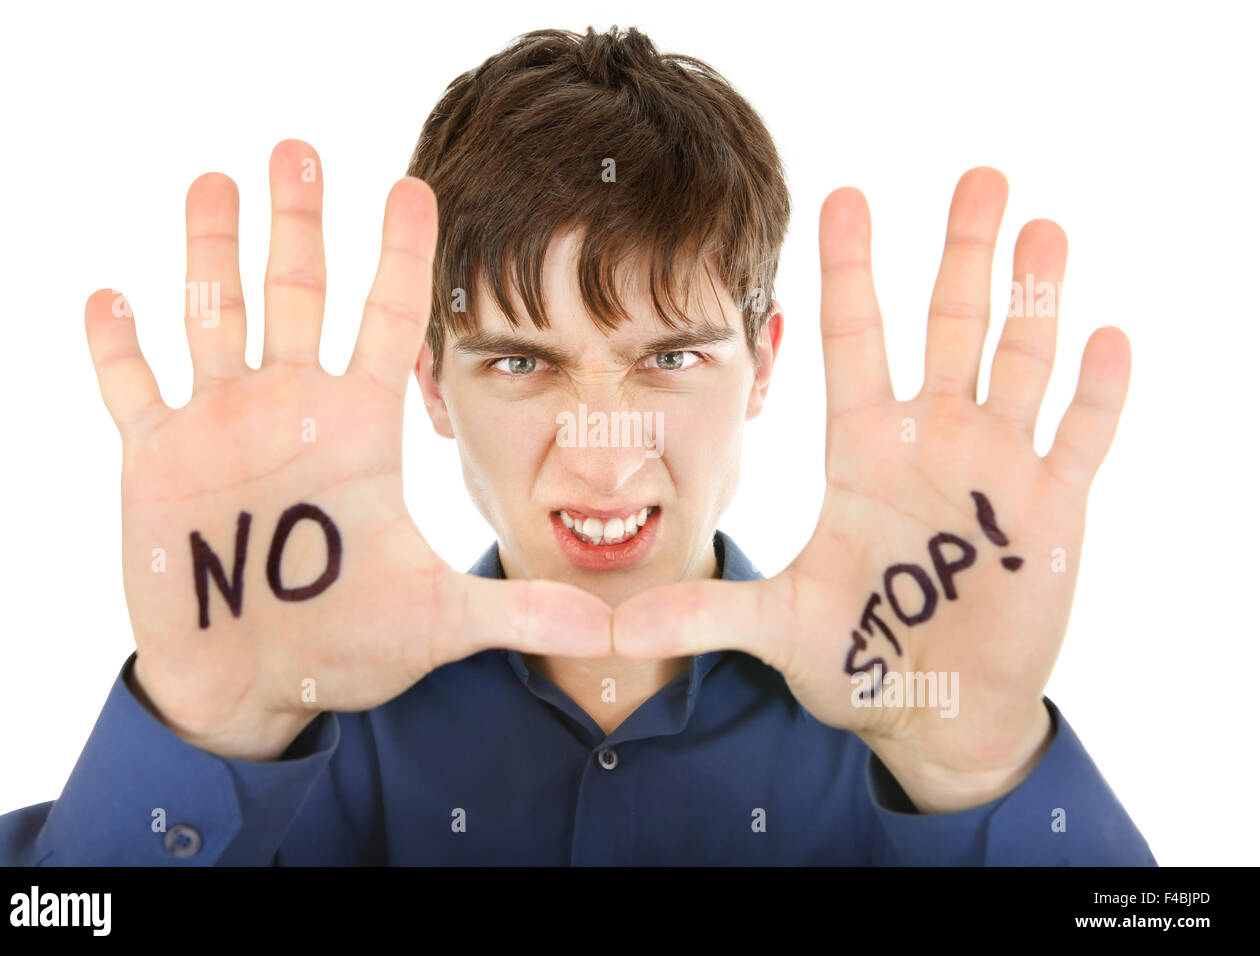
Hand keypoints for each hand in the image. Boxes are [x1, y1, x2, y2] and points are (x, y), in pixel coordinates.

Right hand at [87, 140, 610, 760]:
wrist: (258, 684)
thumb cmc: (348, 644)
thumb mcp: (436, 621)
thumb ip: (515, 612)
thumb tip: (606, 626)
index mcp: (359, 428)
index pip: (389, 321)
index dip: (401, 256)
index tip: (413, 186)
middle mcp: (291, 409)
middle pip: (296, 294)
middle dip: (297, 225)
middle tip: (297, 146)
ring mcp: (220, 428)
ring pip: (214, 316)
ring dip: (209, 253)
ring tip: (213, 180)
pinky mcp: (156, 460)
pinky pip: (132, 388)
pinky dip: (119, 347)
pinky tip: (110, 297)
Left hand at [613, 168, 1130, 811]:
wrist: (934, 713)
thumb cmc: (855, 658)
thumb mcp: (778, 628)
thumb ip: (703, 616)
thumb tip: (610, 632)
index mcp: (864, 450)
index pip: (853, 340)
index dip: (851, 270)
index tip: (845, 193)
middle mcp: (931, 442)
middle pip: (948, 327)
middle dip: (962, 253)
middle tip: (980, 173)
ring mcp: (994, 471)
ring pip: (1019, 362)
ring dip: (1035, 298)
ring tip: (1044, 228)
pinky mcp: (1051, 512)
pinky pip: (1080, 437)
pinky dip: (1096, 392)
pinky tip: (1108, 336)